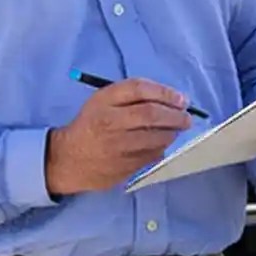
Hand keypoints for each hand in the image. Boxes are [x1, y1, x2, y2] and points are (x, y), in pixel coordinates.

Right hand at [45, 78, 191, 195]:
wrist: (69, 159)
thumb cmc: (90, 125)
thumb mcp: (102, 101)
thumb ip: (130, 94)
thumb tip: (168, 97)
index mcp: (103, 102)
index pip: (139, 90)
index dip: (165, 92)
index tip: (180, 98)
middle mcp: (110, 123)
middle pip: (151, 114)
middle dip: (175, 114)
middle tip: (186, 117)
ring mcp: (118, 147)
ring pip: (156, 137)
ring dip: (172, 132)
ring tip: (176, 130)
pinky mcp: (124, 166)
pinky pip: (153, 155)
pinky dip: (162, 148)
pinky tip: (162, 144)